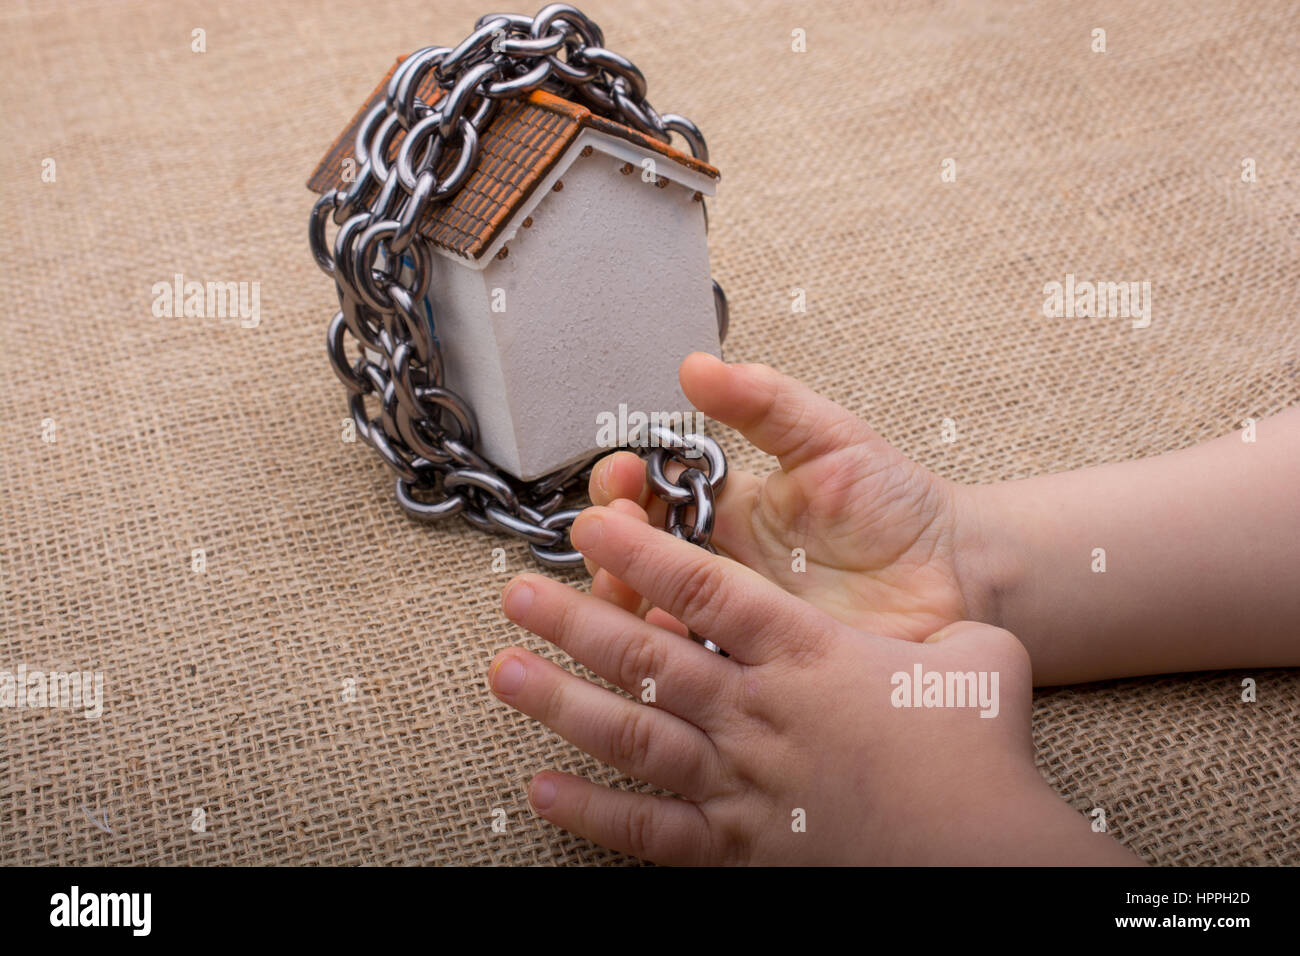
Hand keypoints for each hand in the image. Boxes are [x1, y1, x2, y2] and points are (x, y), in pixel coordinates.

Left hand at [490, 506, 1136, 864]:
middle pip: (647, 655)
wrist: (985, 855)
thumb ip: (944, 626)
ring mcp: (741, 782)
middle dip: (574, 620)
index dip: (642, 553)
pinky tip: (543, 790)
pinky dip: (595, 813)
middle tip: (517, 594)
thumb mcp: (976, 658)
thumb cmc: (982, 751)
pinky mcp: (739, 846)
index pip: (706, 589)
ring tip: (504, 674)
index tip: (593, 525)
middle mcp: (757, 712)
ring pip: (632, 734)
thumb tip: (950, 619)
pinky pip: (651, 831)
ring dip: (561, 701)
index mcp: (806, 654)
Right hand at [588, 353, 993, 642]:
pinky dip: (667, 655)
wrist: (959, 577)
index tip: (627, 472)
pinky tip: (667, 636)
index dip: (624, 484)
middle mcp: (719, 569)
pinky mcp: (754, 671)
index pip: (647, 496)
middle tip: (619, 526)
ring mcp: (731, 624)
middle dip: (607, 539)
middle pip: (629, 559)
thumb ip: (767, 403)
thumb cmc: (900, 509)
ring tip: (628, 582)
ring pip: (647, 616)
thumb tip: (697, 366)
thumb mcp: (831, 441)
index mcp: (729, 512)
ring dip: (621, 596)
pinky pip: (693, 670)